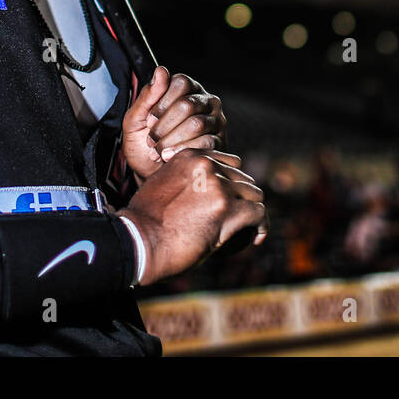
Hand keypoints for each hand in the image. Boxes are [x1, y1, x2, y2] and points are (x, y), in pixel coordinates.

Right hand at [118, 150, 266, 285]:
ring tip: (251, 228)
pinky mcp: (227, 209)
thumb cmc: (145, 222)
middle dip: (244, 199)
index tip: (232, 200)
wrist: (137, 241)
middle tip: (240, 219)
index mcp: (190, 157)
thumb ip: (184, 180)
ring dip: (254, 212)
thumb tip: (202, 193)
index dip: (233, 182)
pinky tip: (257, 238)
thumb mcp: (162, 186)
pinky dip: (261, 226)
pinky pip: (258, 213)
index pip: (228, 162)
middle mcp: (206, 165)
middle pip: (243, 178)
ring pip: (254, 194)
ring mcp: (218, 186)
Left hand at [121, 66, 226, 182]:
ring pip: (197, 124)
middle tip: (151, 140)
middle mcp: (205, 101)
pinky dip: (183, 151)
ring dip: (172, 140)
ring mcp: (215, 121)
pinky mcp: (220, 142)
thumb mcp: (136, 119)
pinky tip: (170, 158)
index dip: (162, 102)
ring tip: (158, 151)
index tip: (149, 120)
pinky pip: (206, 143)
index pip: (181, 83)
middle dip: (164, 126)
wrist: (151, 174)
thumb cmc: (143, 144)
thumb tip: (161, 70)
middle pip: (188, 105)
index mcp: (186, 89)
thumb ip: (148, 95)